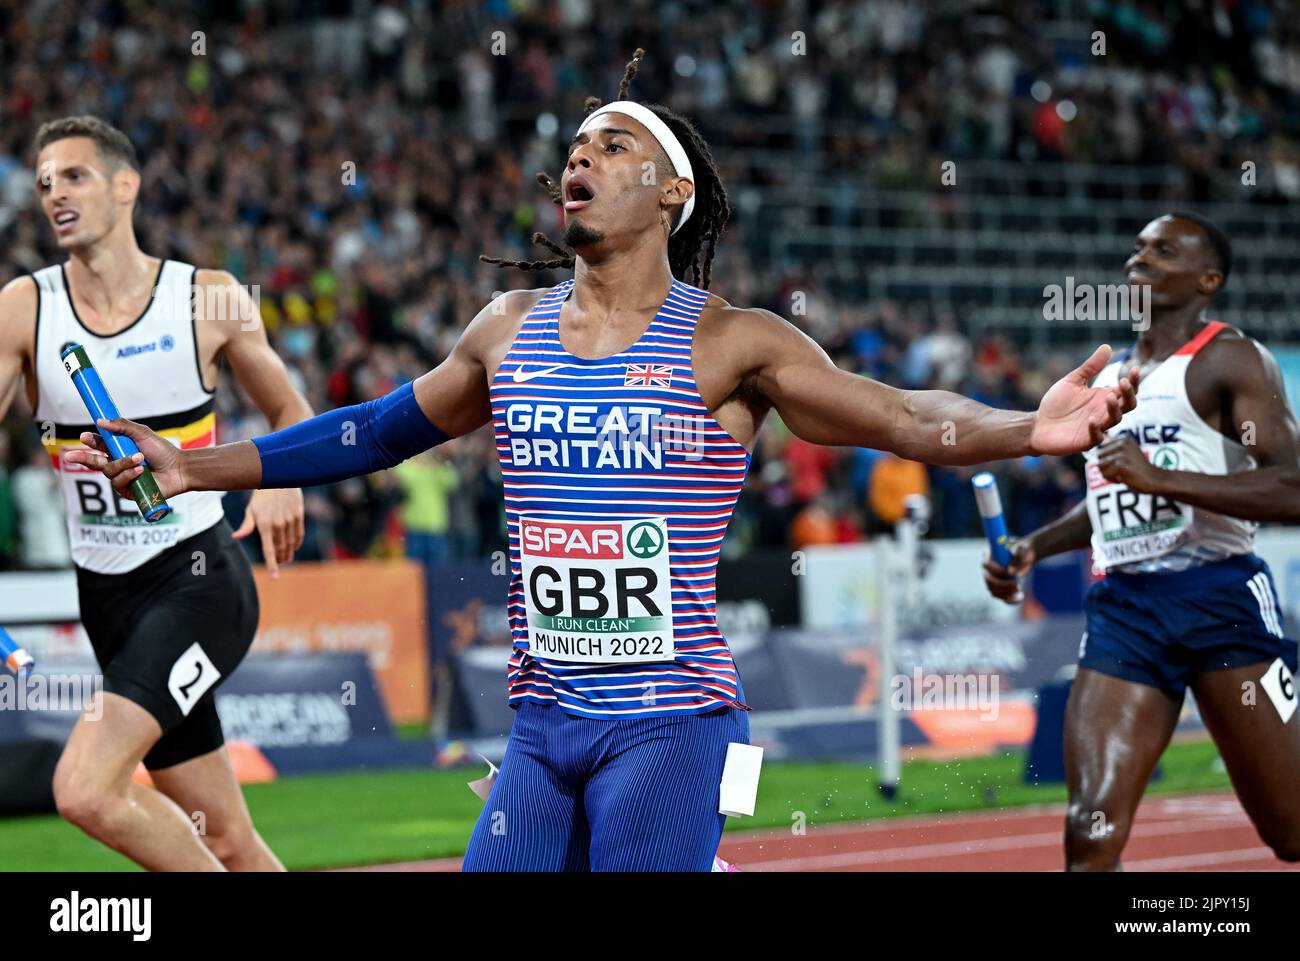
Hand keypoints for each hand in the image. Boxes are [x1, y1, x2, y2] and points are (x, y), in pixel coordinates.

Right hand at [63, 418, 185, 498]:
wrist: (180, 469)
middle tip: (70, 456)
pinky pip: (119, 484)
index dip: (90, 441)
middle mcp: (119, 464)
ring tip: (139, 458)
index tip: (84, 437)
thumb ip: (123, 427)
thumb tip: (100, 421)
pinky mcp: (128, 492)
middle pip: (94, 462)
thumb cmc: (164, 451)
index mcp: (120, 449)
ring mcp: (123, 478)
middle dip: (81, 458)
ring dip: (122, 463)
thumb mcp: (143, 434)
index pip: (99, 445)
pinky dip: (128, 475)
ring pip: (109, 472)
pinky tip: (141, 471)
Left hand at [233, 488, 304, 576]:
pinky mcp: (299, 515)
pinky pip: (299, 534)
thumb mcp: (251, 510)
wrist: (278, 478)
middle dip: (281, 559)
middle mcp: (278, 524)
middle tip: (280, 564)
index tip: (275, 576)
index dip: (272, 565)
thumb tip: (236, 537)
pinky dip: (296, 543)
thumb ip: (246, 526)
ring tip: (287, 558)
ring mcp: (290, 520)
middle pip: (281, 549)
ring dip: (289, 552)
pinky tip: (294, 547)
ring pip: (291, 543)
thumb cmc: (261, 496)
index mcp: (264, 525)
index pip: (269, 550)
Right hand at [982, 539, 1034, 603]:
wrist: (1024, 556)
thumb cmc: (1022, 550)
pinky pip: (999, 596)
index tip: (1010, 573)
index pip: (986, 564)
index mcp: (989, 555)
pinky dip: (1009, 599)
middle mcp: (986, 568)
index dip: (996, 570)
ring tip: (1019, 589)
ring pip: (993, 590)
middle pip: (988, 579)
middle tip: (1017, 584)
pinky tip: (1019, 597)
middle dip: (1002, 584)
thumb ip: (1016, 559)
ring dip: (1006, 592)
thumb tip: (1010, 573)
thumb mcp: (1022, 551)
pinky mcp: (996, 587)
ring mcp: (990, 579)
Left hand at [1029, 345, 1138, 454]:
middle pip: (1128, 405)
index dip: (1134, 381)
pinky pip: (1096, 437)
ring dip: (1114, 409)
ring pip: (1115, 419)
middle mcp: (1105, 412)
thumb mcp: (1073, 381)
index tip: (1134, 368)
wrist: (1037, 424)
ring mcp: (1097, 427)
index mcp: (1104, 397)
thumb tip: (1107, 346)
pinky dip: (1096, 429)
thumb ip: (1090, 367)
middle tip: (1122, 383)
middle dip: (1129, 394)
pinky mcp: (1085, 441)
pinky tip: (1091, 420)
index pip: (1126, 390)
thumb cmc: (1057, 403)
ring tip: (1109, 397)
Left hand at [1096, 435, 1160, 492]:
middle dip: (1107, 467)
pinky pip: (1105, 474)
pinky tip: (1125, 478)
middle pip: (1098, 457)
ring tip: (1124, 473)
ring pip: (1100, 466)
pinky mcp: (1121, 464)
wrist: (1155, 480)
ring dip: (1110, 474)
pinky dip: (1113, 480)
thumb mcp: (1125, 454)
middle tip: (1124, 469)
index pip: (1100, 450)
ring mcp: (1122, 453)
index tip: (1123, 463)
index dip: (1108, 460)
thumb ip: (1110, 449)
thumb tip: (1091, 442)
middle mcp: (1122, 442)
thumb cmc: (1137, 469)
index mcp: (1123, 438)